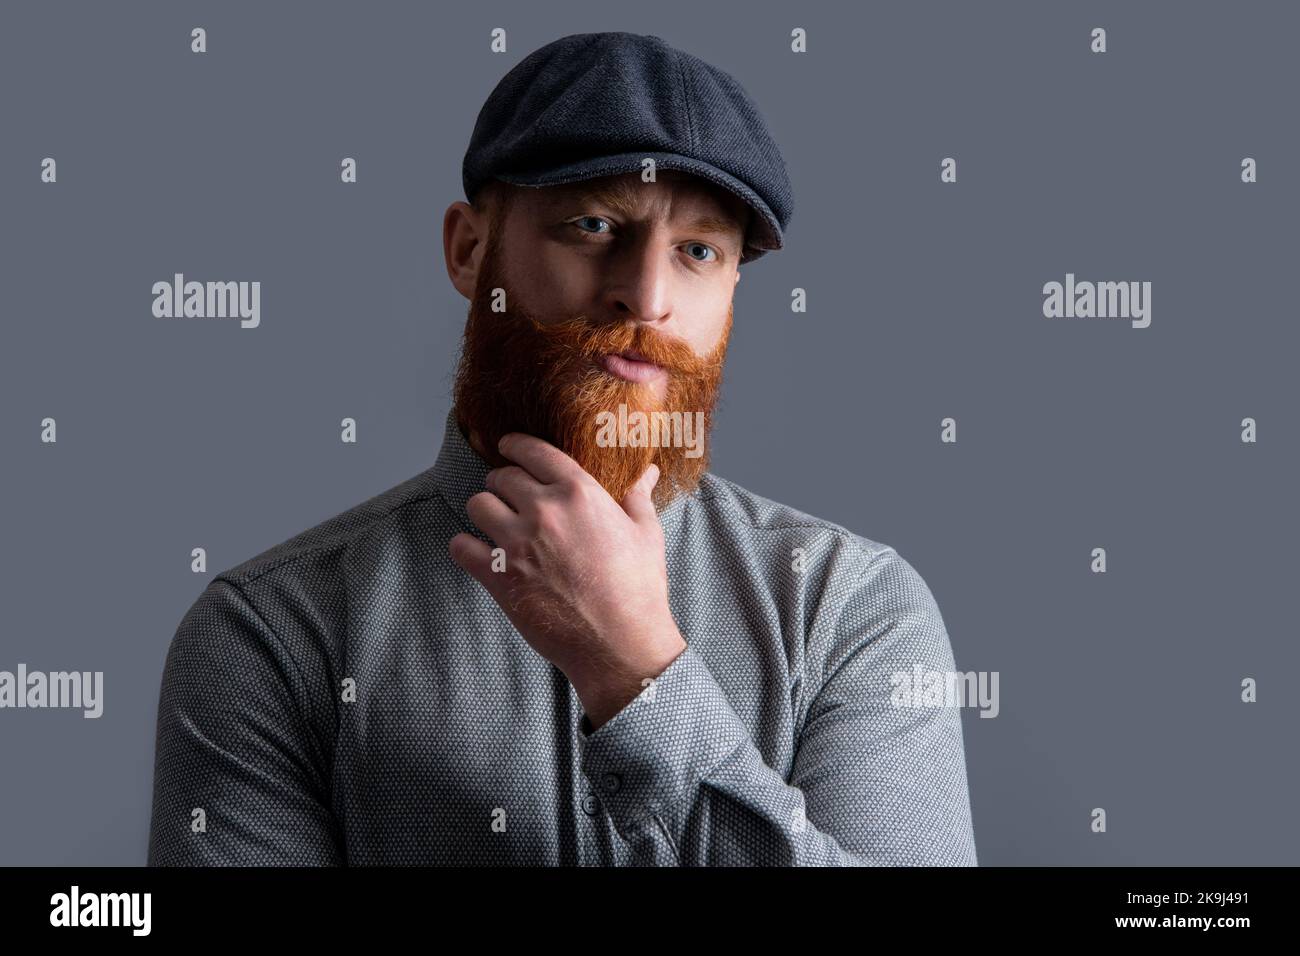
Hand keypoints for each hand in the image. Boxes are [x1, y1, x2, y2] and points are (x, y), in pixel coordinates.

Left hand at [448, 432, 685, 728]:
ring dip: (484, 511)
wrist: (620, 643)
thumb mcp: (646, 533)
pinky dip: (465, 547)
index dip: (515, 445)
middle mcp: (544, 510)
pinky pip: (461, 547)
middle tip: (509, 497)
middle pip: (500, 477)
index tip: (508, 447)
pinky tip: (478, 552)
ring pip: (477, 505)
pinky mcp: (499, 576)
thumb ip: (638, 496)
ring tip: (495, 523)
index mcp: (579, 492)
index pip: (533, 451)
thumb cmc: (638, 588)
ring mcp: (517, 543)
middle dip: (502, 484)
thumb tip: (648, 472)